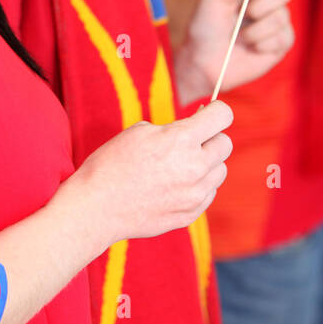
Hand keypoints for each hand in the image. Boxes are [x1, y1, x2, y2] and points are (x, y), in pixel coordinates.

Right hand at [67, 101, 233, 249]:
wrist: (96, 207)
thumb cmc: (112, 163)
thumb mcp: (141, 131)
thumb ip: (174, 129)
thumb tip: (194, 129)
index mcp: (182, 139)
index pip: (223, 115)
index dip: (216, 110)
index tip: (207, 112)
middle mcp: (195, 166)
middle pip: (226, 143)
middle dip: (211, 137)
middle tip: (190, 139)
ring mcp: (195, 194)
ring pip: (220, 170)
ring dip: (207, 163)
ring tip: (180, 164)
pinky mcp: (191, 213)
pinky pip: (208, 193)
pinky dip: (198, 185)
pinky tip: (174, 184)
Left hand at [174, 0, 298, 104]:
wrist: (203, 60)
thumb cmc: (206, 23)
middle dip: (260, 4)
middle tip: (242, 14)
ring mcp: (278, 21)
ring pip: (281, 16)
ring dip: (254, 29)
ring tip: (239, 36)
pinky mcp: (282, 43)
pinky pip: (282, 37)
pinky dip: (261, 42)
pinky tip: (250, 47)